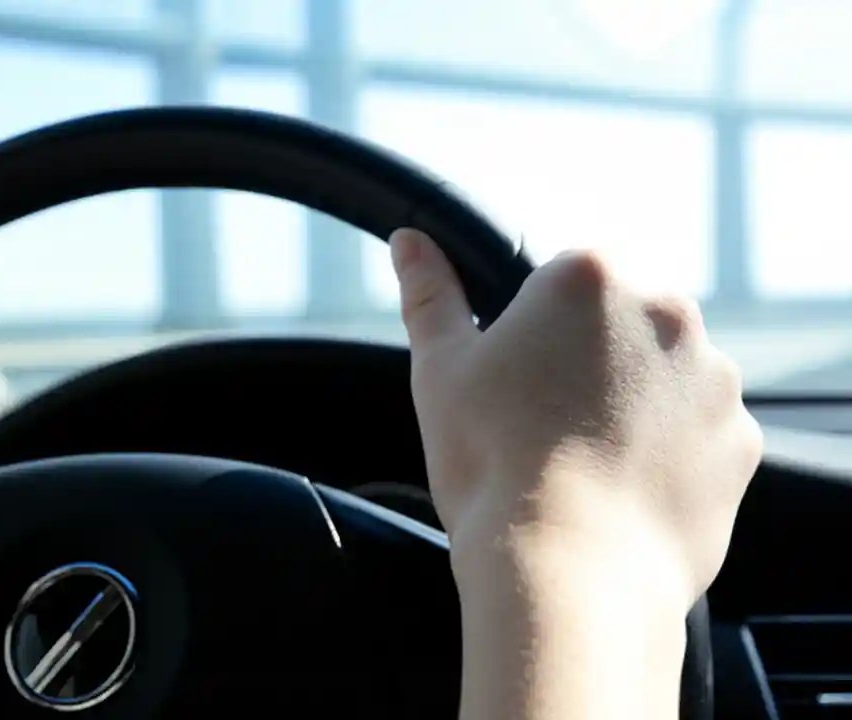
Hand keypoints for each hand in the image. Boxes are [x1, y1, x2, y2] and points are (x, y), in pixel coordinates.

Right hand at [390, 228, 760, 606]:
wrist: (566, 572)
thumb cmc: (492, 465)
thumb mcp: (440, 371)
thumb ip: (429, 295)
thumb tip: (410, 241)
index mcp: (589, 277)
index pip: (565, 277)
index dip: (535, 329)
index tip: (518, 377)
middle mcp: (666, 312)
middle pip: (622, 320)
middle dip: (591, 357)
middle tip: (543, 421)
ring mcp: (714, 378)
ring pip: (665, 374)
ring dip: (634, 400)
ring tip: (583, 460)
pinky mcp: (740, 441)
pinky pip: (701, 432)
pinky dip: (670, 451)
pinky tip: (622, 485)